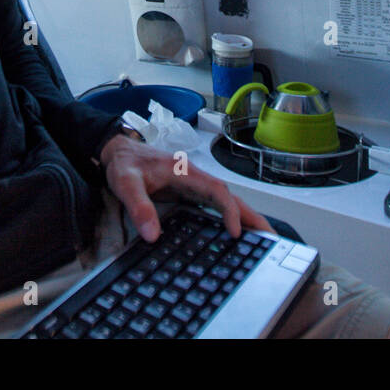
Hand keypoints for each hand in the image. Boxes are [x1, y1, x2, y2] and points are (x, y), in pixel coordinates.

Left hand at [99, 136, 272, 242]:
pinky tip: (236, 233)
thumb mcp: (127, 183)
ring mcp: (194, 185)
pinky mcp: (190, 192)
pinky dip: (230, 218)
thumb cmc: (125, 163)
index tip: (235, 233)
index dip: (229, 212)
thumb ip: (139, 207)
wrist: (118, 150)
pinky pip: (216, 205)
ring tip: (263, 239)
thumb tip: (152, 235)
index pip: (217, 191)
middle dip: (251, 216)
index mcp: (186, 173)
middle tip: (271, 238)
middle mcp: (195, 178)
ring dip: (245, 217)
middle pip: (230, 197)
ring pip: (226, 201)